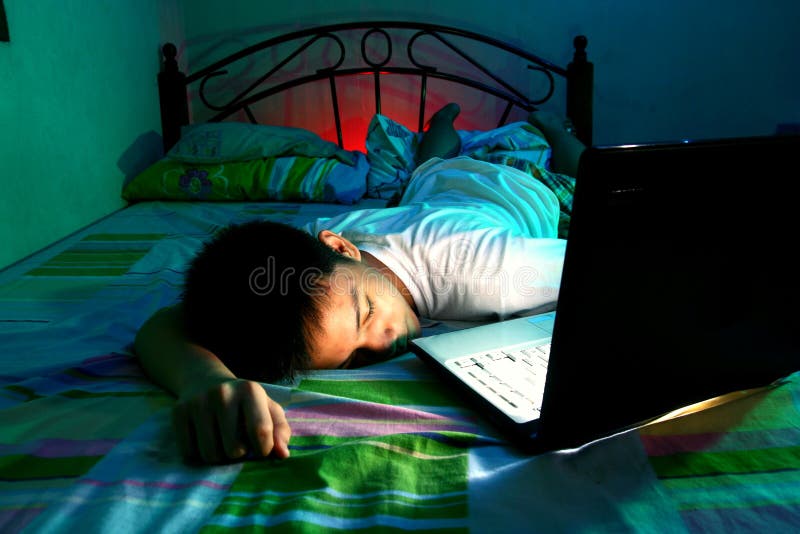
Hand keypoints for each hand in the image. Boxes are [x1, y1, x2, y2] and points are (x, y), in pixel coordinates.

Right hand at [172, 378, 290, 463]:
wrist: (205, 380)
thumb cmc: (244, 402)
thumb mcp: (267, 409)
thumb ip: (280, 431)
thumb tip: (283, 454)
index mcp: (250, 390)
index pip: (261, 431)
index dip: (264, 450)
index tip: (260, 449)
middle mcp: (223, 393)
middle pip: (234, 450)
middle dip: (238, 454)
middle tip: (237, 443)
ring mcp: (198, 402)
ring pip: (210, 454)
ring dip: (218, 457)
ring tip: (221, 442)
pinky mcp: (179, 412)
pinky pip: (189, 452)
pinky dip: (198, 454)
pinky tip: (204, 439)